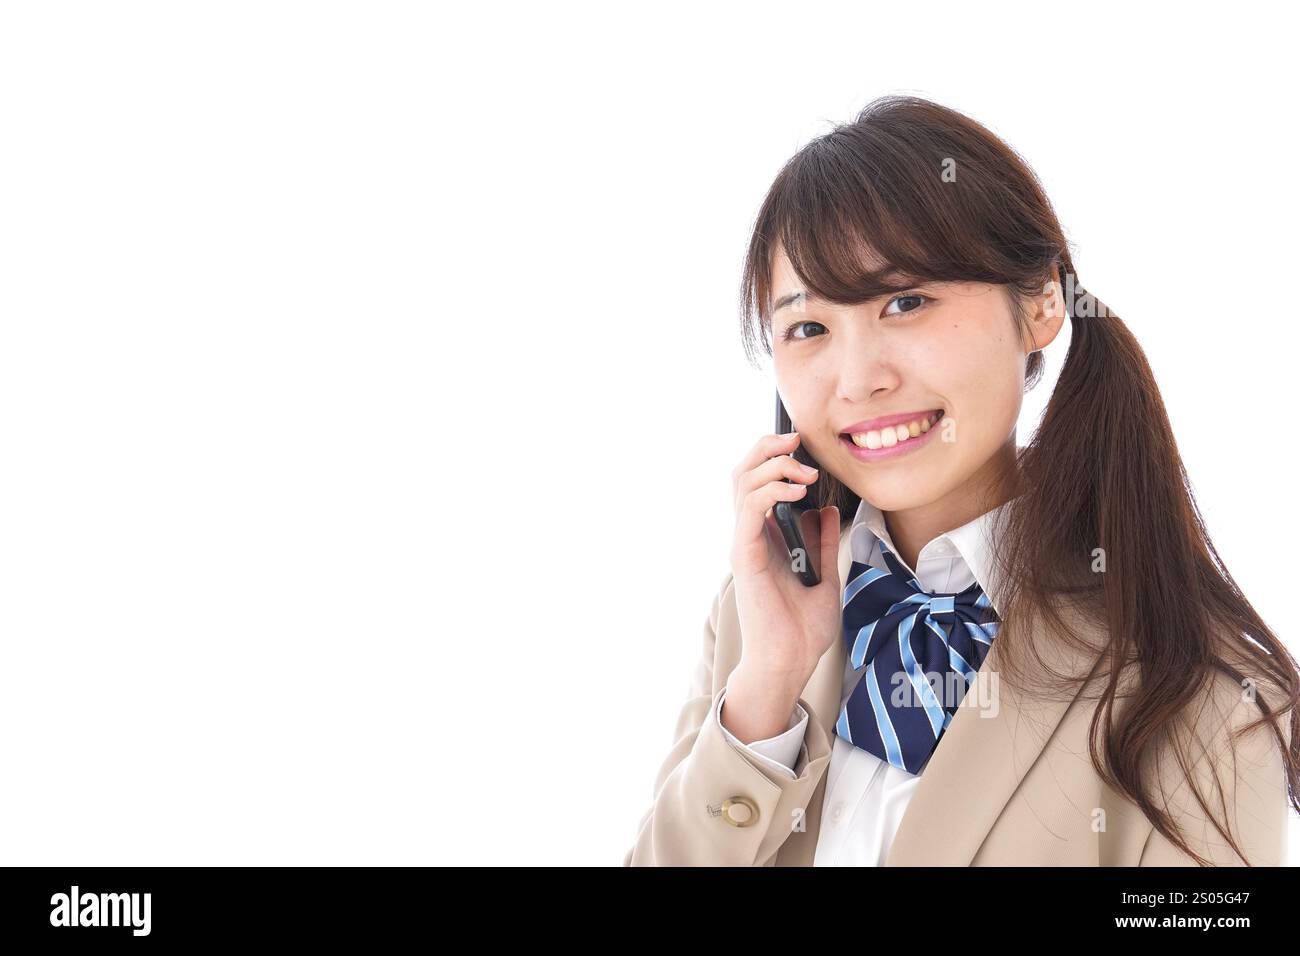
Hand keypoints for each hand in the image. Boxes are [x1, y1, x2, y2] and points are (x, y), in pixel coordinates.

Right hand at [728, 431, 842, 688]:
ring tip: (802, 472)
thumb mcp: (825, 574)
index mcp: (766, 536)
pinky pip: (749, 510)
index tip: (804, 449)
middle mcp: (751, 535)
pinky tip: (795, 492)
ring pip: (742, 483)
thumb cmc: (801, 628)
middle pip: (744, 472)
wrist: (790, 662)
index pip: (759, 480)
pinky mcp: (745, 556)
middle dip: (767, 447)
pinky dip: (769, 492)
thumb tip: (828, 510)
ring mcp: (745, 544)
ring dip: (772, 466)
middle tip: (796, 441)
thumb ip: (823, 541)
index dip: (775, 456)